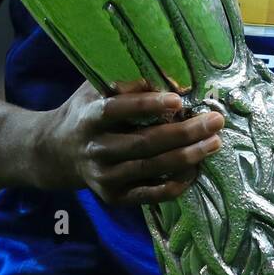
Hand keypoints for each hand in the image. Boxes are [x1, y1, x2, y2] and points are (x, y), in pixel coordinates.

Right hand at [32, 77, 223, 203]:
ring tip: (214, 143)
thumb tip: (170, 77)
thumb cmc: (87, 111)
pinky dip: (176, 184)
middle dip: (183, 133)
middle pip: (143, 144)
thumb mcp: (96, 89)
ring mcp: (104, 178)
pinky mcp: (114, 197)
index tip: (178, 100)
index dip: (147, 105)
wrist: (58, 152)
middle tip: (215, 121)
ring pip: (151, 169)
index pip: (118, 110)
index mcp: (90, 117)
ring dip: (187, 157)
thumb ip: (127, 82)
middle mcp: (96, 150)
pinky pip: (150, 195)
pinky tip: (196, 169)